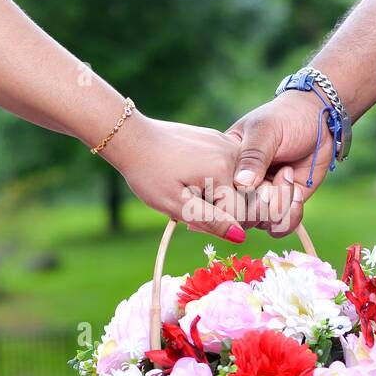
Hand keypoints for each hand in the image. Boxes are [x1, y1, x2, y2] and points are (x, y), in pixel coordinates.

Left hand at [99, 113, 246, 242]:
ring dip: (217, 194)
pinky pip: (230, 169)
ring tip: (188, 188)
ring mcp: (227, 143)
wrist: (133, 138)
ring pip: (237, 185)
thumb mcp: (175, 204)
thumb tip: (240, 237)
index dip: (215, 225)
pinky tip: (192, 176)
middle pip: (241, 199)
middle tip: (187, 203)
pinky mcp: (220, 139)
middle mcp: (233, 154)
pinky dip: (215, 179)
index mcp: (223, 171)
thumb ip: (210, 221)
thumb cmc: (148, 173)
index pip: (239, 215)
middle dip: (218, 209)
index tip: (189, 219)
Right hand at [226, 90, 331, 236]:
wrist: (319, 122)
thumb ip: (254, 156)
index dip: (234, 200)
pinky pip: (282, 226)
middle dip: (262, 204)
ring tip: (288, 174)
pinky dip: (292, 215)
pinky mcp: (283, 205)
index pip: (218, 196)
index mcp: (226, 166)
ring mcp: (262, 198)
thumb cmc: (286, 118)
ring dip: (280, 207)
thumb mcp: (266, 130)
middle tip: (279, 174)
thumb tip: (242, 185)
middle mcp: (241, 187)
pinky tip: (297, 191)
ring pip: (262, 224)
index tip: (254, 184)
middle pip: (240, 217)